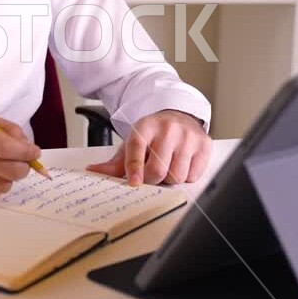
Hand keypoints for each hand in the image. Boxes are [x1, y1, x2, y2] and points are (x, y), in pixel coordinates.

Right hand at [0, 111, 40, 200]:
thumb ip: (1, 126)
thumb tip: (26, 144)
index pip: (8, 148)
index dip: (27, 152)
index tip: (35, 152)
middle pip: (10, 170)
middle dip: (24, 166)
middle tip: (23, 161)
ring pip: (3, 185)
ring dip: (10, 178)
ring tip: (2, 168)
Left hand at [86, 110, 210, 185]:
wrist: (178, 116)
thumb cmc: (153, 135)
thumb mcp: (133, 143)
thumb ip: (115, 161)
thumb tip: (93, 170)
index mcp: (145, 127)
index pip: (137, 149)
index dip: (134, 168)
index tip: (134, 182)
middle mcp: (168, 128)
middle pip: (158, 169)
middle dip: (152, 179)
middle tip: (152, 174)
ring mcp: (188, 136)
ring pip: (176, 175)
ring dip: (170, 178)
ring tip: (168, 164)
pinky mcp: (204, 144)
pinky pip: (193, 175)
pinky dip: (186, 176)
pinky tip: (182, 163)